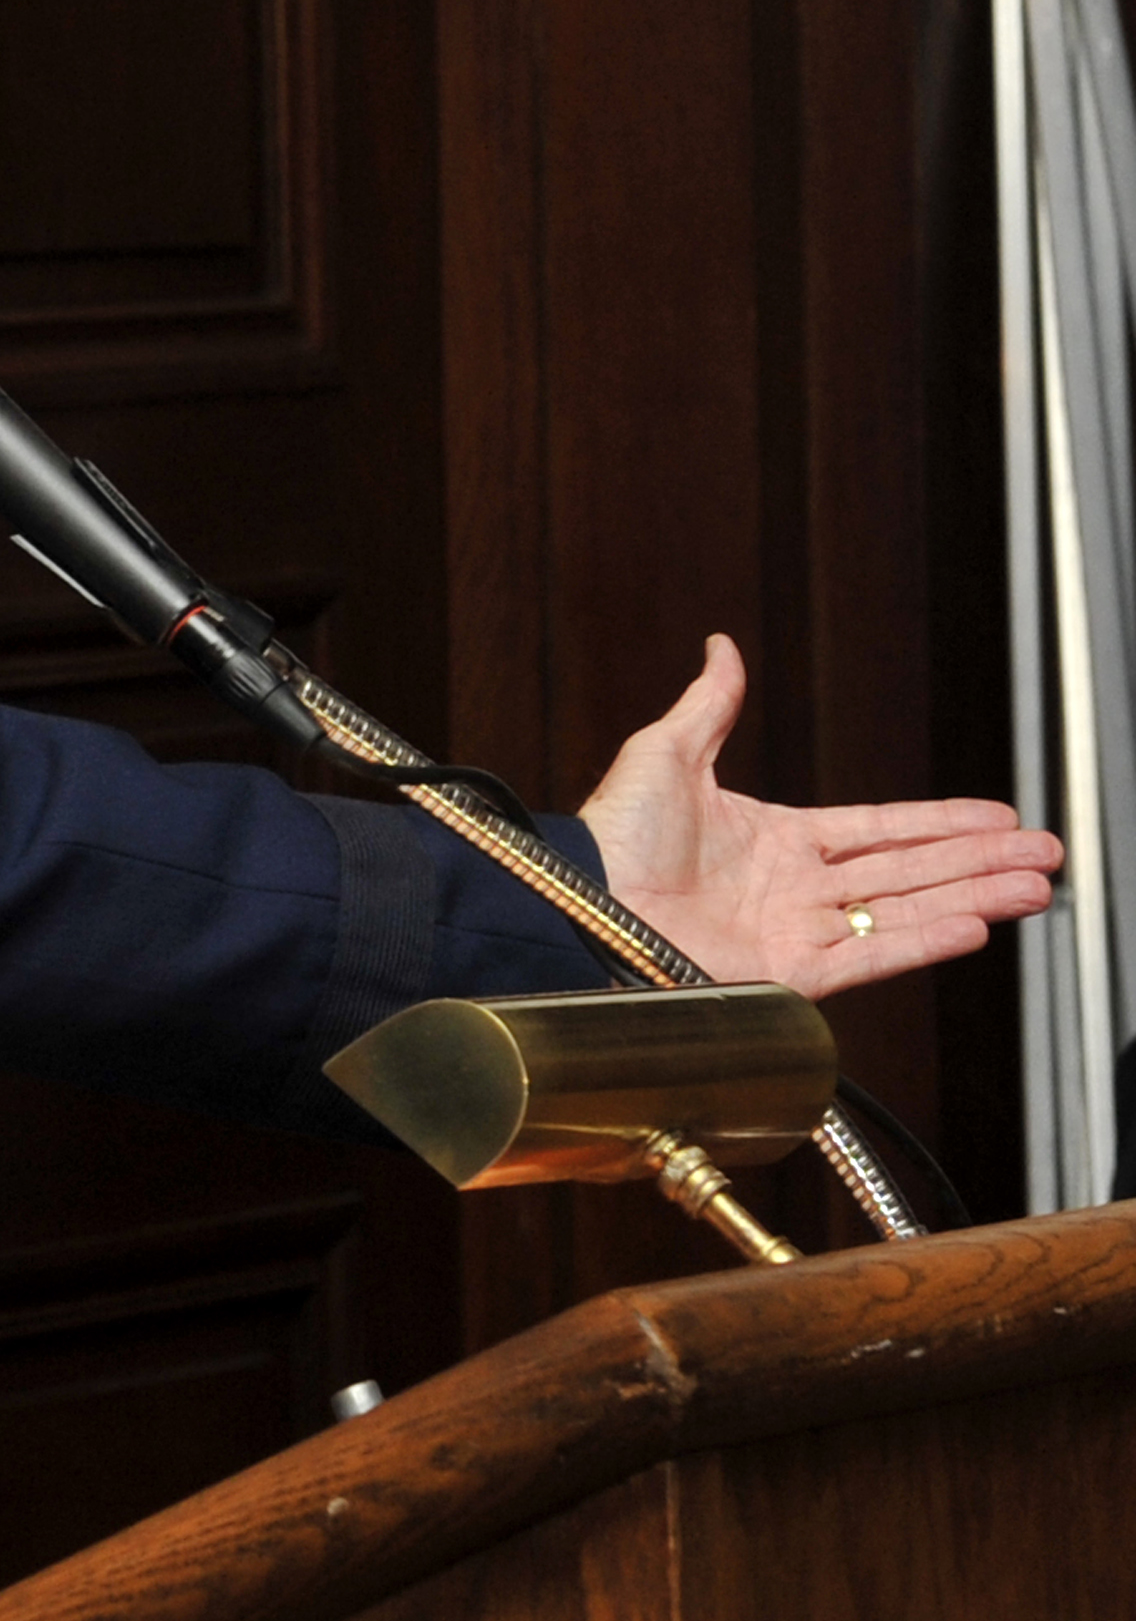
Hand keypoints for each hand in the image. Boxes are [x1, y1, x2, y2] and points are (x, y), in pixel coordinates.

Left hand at [578, 637, 1060, 994]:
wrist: (575, 897)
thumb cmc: (605, 834)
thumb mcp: (664, 753)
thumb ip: (710, 704)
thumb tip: (721, 645)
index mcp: (776, 840)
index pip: (880, 829)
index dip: (940, 822)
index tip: (997, 818)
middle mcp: (795, 889)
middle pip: (910, 872)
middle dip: (981, 863)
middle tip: (1045, 856)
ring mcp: (795, 933)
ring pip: (905, 913)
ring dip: (972, 899)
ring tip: (1033, 890)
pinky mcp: (787, 974)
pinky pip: (870, 958)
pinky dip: (922, 943)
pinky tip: (974, 927)